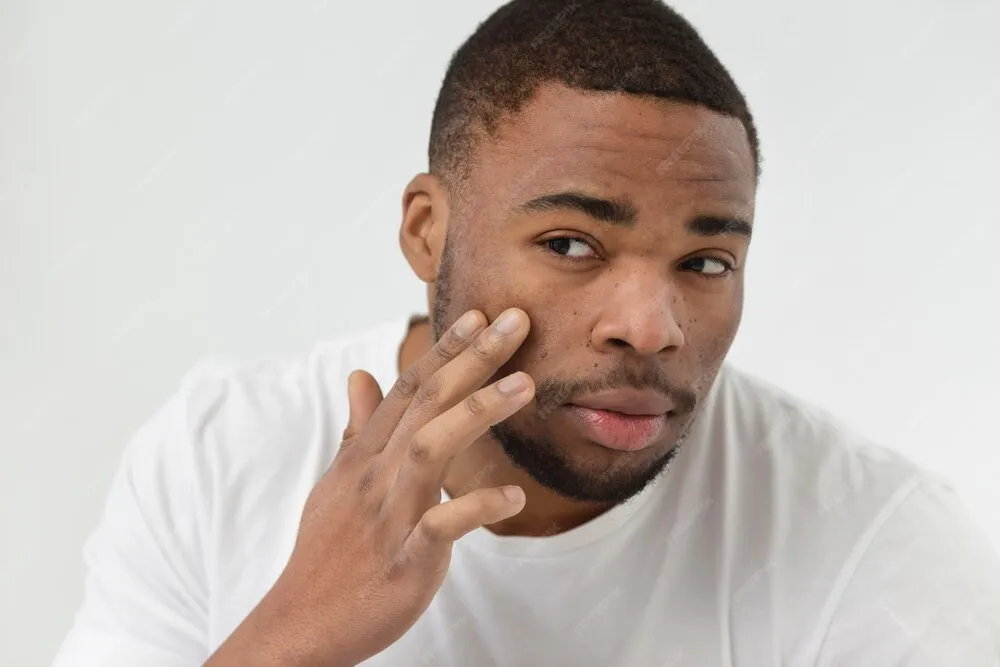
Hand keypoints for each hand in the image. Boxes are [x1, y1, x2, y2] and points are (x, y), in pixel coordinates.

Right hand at [205, 308, 533, 666]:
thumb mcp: (338, 482)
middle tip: (516, 321)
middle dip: (472, 358)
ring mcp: (388, 516)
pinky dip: (476, 509)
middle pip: (425, 403)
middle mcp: (375, 476)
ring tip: (525, 387)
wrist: (302, 622)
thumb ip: (358, 428)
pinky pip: (441, 527)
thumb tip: (359, 376)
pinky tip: (514, 497)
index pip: (407, 389)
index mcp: (363, 456)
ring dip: (477, 413)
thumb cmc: (328, 549)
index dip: (444, 350)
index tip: (481, 315)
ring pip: (430, 450)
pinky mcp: (403, 560)